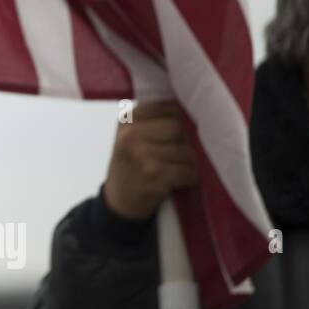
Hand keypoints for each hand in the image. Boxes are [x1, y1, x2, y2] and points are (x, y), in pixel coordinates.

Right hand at [103, 101, 199, 220]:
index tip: (172, 133)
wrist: (119, 202)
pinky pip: (187, 171)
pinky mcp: (153, 175)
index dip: (176, 119)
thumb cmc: (131, 165)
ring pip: (185, 151)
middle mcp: (130, 134)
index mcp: (126, 120)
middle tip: (175, 155)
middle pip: (177, 128)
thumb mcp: (131, 137)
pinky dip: (189, 178)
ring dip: (189, 163)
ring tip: (177, 169)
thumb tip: (190, 111)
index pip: (166, 107)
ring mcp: (141, 154)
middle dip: (183, 142)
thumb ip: (152, 121)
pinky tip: (179, 181)